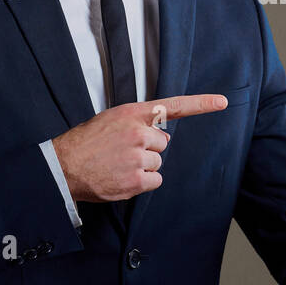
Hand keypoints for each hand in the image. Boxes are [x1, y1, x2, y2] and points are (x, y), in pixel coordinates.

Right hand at [53, 94, 227, 202]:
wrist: (63, 167)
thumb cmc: (86, 143)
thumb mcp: (111, 119)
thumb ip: (138, 122)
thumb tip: (162, 136)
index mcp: (131, 113)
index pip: (173, 106)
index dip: (201, 104)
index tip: (222, 102)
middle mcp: (137, 133)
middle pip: (163, 143)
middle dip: (148, 149)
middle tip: (123, 152)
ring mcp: (137, 157)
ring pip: (158, 163)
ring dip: (143, 167)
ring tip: (118, 165)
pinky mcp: (136, 179)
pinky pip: (155, 180)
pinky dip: (143, 182)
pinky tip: (123, 178)